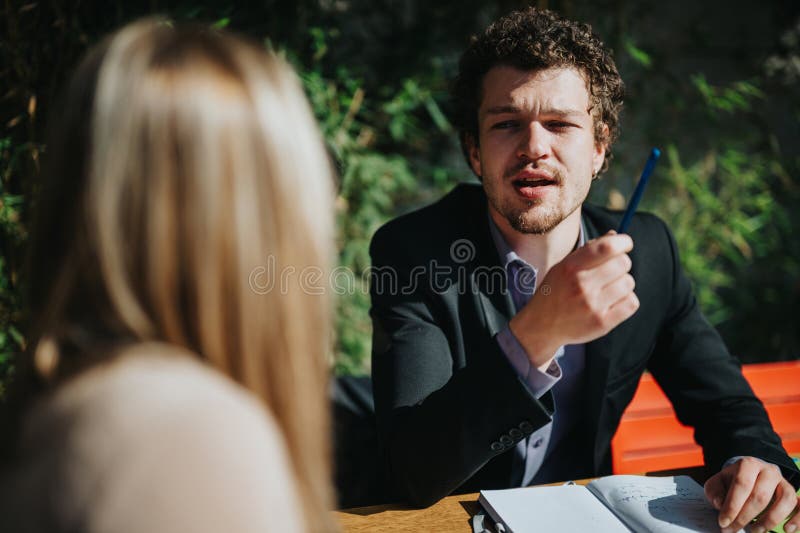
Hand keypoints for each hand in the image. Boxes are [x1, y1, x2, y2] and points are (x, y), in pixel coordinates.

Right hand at [508, 231, 638, 368]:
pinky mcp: (602, 323)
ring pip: (629, 283)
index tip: (625, 244)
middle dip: (621, 264)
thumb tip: (616, 236)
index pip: (607, 247)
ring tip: (608, 290)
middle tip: (612, 271)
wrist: (541, 326)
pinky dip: (626, 300)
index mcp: (571, 267)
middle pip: (623, 263)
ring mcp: (592, 306)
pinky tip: (612, 302)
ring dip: (622, 284)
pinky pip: (631, 303)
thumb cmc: (555, 291)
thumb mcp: (564, 266)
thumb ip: (588, 251)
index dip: (623, 242)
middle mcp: (581, 285)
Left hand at [704, 456, 799, 532]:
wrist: (749, 475)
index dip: (732, 506)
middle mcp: (769, 471)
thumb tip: (720, 503)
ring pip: (785, 500)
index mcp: (748, 464)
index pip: (741, 484)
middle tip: (733, 530)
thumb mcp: (717, 482)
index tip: (723, 522)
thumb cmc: (732, 481)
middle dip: (745, 517)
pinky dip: (798, 519)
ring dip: (769, 520)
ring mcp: (784, 482)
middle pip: (760, 495)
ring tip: (754, 530)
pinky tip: (787, 530)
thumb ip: (714, 491)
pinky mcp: (793, 494)